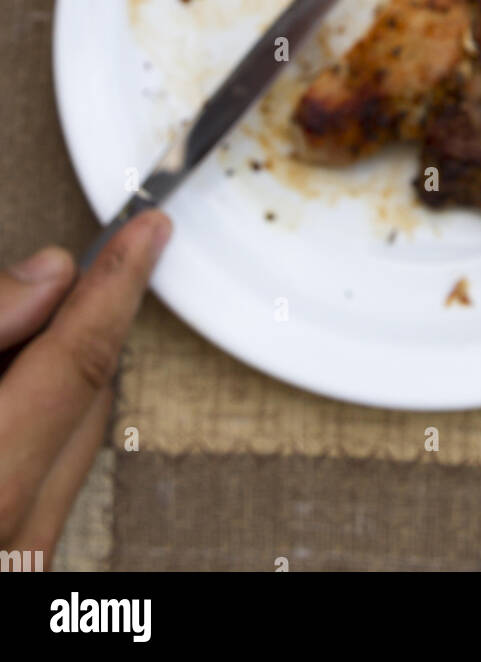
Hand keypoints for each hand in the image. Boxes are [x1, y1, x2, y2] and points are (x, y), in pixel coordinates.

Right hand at [0, 211, 170, 566]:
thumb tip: (48, 277)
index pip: (81, 356)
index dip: (117, 282)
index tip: (149, 231)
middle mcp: (16, 538)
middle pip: (86, 391)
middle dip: (69, 322)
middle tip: (35, 284)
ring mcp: (24, 561)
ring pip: (75, 430)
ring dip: (46, 373)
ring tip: (4, 343)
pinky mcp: (23, 565)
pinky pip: (50, 472)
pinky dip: (32, 419)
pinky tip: (3, 393)